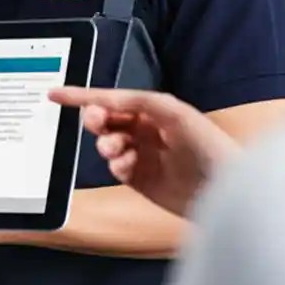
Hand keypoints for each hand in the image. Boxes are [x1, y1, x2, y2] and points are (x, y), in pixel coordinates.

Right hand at [48, 88, 238, 216]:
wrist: (226, 190)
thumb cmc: (210, 147)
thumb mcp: (176, 113)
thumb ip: (142, 102)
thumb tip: (111, 99)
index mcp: (154, 111)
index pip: (113, 99)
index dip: (84, 96)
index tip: (57, 94)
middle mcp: (147, 131)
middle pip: (107, 121)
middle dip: (96, 120)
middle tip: (95, 123)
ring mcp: (143, 156)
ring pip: (108, 145)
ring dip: (106, 145)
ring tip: (114, 151)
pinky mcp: (142, 180)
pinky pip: (117, 169)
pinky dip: (116, 166)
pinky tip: (126, 167)